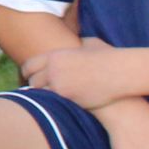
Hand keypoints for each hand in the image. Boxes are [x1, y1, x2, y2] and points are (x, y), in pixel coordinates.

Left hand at [20, 36, 139, 109]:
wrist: (121, 72)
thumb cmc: (108, 57)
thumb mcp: (89, 44)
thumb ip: (76, 44)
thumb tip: (77, 43)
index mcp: (56, 56)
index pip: (29, 65)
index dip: (28, 72)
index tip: (29, 77)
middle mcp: (54, 70)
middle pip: (32, 81)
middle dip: (34, 85)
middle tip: (36, 90)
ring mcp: (60, 86)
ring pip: (41, 94)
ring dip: (43, 96)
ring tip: (45, 99)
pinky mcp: (69, 99)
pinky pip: (53, 104)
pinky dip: (53, 105)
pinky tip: (56, 106)